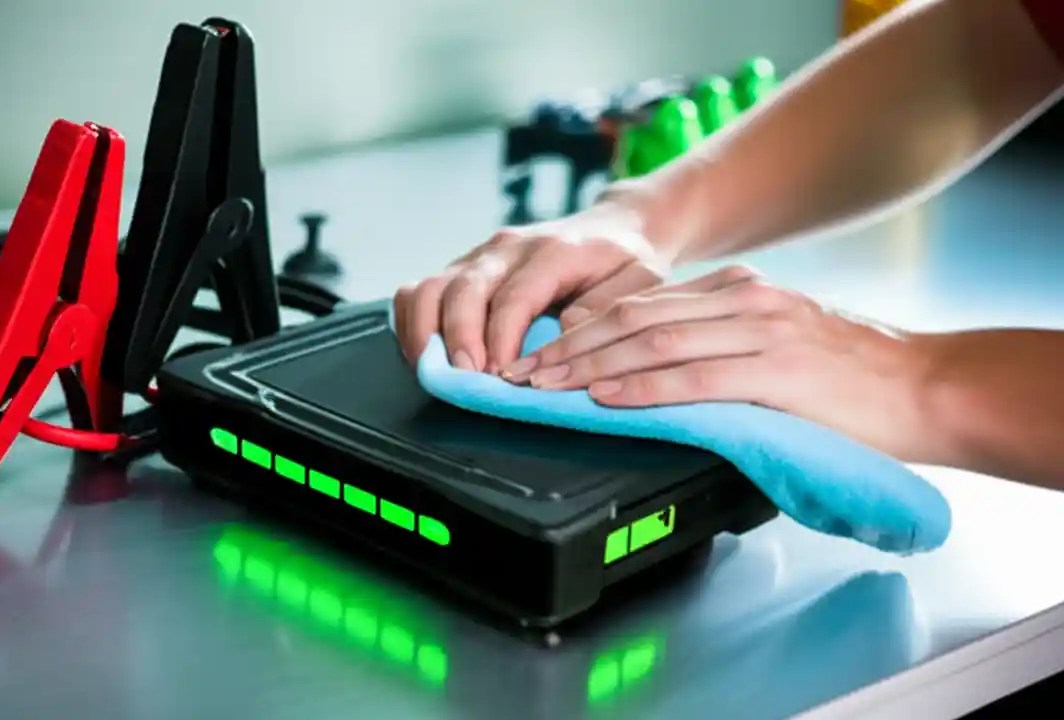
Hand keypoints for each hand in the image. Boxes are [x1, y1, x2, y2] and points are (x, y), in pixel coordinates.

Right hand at [394, 194, 675, 373]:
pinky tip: (427, 355)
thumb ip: (605, 306)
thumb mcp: (639, 281)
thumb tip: (564, 331)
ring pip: (428, 287)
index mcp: (552, 251)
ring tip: (438, 372)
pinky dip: (412, 324)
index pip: (514, 296)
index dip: (500, 339)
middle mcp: (507, 248)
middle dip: (458, 339)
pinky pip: (417, 292)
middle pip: (462, 289)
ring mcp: (478, 257)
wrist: (613, 227)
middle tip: (468, 379)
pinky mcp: (461, 269)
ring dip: (424, 333)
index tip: (501, 375)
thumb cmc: (625, 261)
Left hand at [503, 266, 932, 459]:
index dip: (582, 328)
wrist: (927, 387)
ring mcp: (758, 330)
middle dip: (568, 346)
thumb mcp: (777, 343)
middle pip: (632, 317)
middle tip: (523, 371)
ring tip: (545, 386)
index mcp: (738, 291)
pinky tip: (604, 398)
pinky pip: (692, 377)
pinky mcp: (775, 370)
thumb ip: (722, 346)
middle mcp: (741, 300)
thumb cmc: (853, 378)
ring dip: (588, 366)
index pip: (640, 302)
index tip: (542, 349)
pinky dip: (640, 387)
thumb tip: (659, 367)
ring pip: (651, 341)